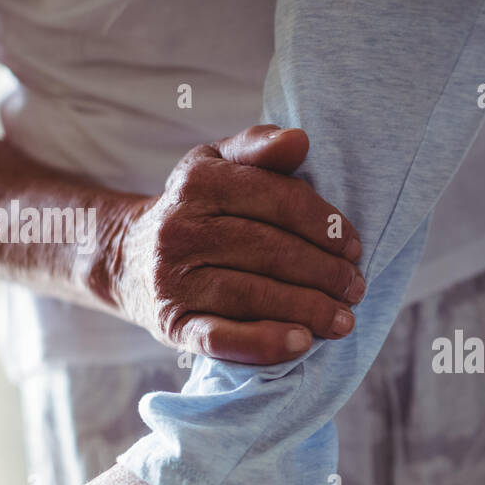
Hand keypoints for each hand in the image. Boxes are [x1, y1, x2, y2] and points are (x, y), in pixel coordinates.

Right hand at [98, 125, 365, 364]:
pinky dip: (264, 343)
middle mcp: (180, 230)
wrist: (129, 259)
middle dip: (324, 272)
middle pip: (270, 251)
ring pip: (252, 294)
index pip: (277, 199)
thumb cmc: (197, 209)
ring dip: (308, 310)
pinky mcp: (172, 325)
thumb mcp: (219, 164)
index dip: (323, 225)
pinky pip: (221, 338)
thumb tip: (299, 140)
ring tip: (344, 320)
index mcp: (199, 182)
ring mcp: (173, 280)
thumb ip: (259, 147)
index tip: (354, 247)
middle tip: (355, 288)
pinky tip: (301, 344)